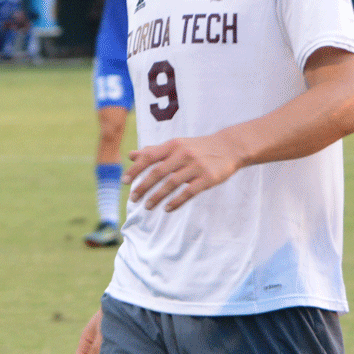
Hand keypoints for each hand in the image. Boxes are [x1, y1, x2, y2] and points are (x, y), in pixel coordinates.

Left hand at [126, 134, 242, 211]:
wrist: (229, 147)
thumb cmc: (197, 147)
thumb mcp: (176, 145)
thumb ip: (153, 151)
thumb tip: (131, 156)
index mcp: (173, 145)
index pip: (149, 157)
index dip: (136, 170)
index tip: (124, 182)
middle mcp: (183, 154)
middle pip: (158, 172)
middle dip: (143, 187)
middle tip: (133, 199)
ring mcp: (196, 166)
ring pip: (172, 184)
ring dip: (157, 196)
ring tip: (147, 206)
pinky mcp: (208, 178)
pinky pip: (189, 192)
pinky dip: (176, 201)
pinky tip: (167, 209)